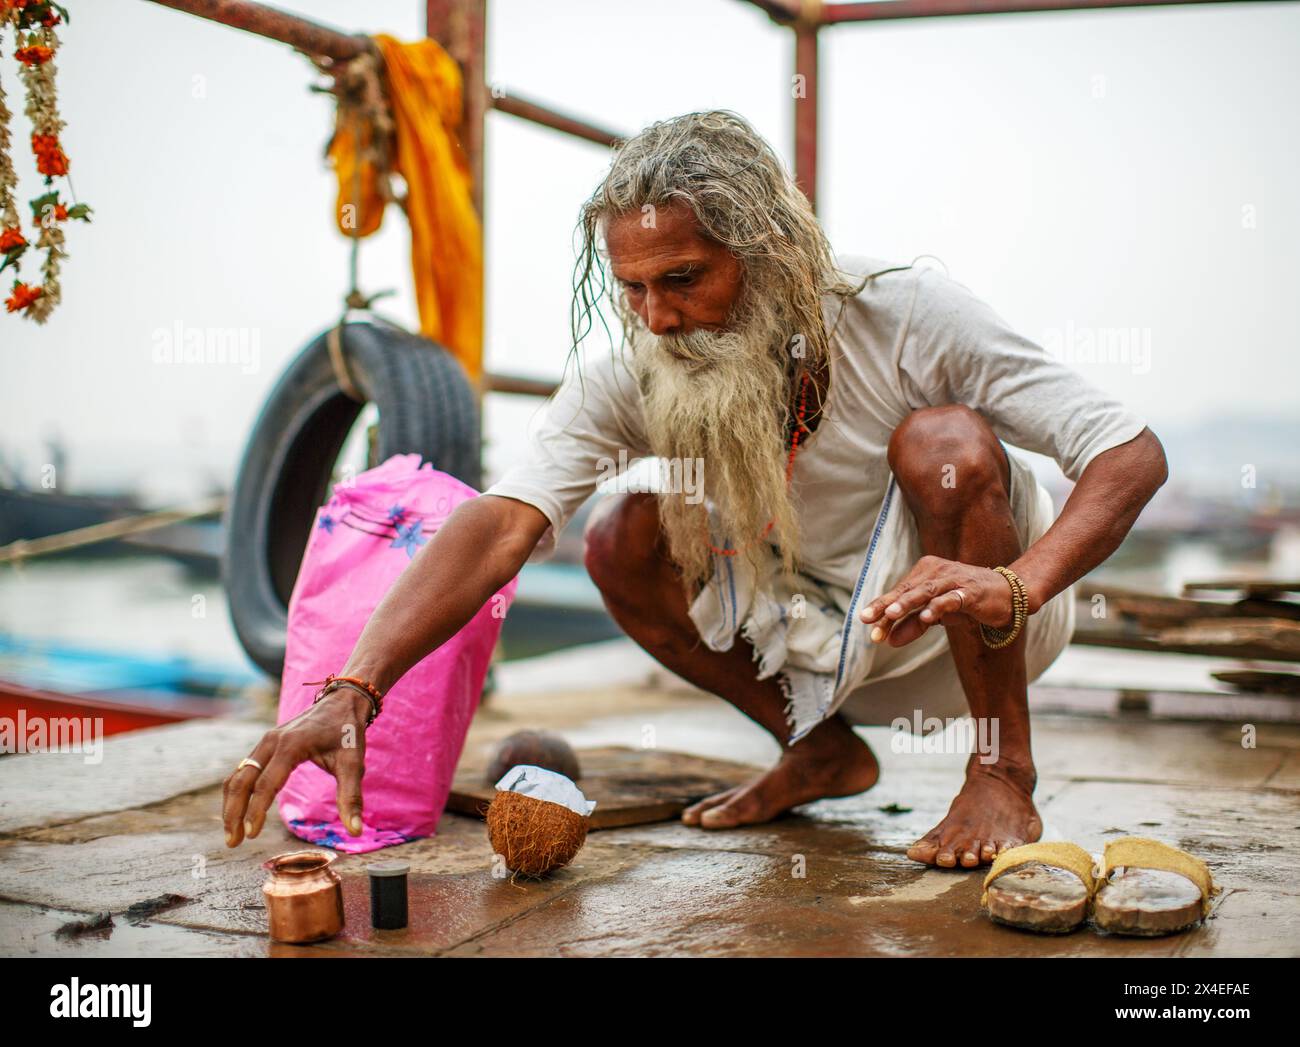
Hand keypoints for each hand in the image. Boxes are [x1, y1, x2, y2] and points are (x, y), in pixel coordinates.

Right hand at [222, 687, 370, 846]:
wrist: (342, 702)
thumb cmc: (348, 732)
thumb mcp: (353, 763)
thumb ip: (351, 797)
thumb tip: (356, 831)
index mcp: (290, 746)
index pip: (265, 784)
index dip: (256, 811)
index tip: (251, 836)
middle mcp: (271, 742)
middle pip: (241, 781)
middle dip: (234, 813)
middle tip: (232, 842)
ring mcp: (265, 742)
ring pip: (238, 776)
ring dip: (231, 804)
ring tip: (232, 834)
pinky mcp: (265, 745)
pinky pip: (243, 770)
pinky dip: (237, 792)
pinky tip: (239, 811)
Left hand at [859, 555, 1015, 646]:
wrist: (1008, 596)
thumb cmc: (968, 602)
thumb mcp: (937, 616)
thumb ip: (913, 626)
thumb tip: (888, 640)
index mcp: (924, 574)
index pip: (899, 593)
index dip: (881, 608)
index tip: (865, 624)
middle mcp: (936, 572)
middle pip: (907, 590)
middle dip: (886, 607)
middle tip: (868, 619)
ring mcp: (954, 580)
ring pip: (925, 591)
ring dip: (907, 603)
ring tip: (890, 615)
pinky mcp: (971, 591)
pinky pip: (952, 598)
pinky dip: (939, 606)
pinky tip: (927, 617)